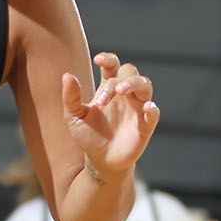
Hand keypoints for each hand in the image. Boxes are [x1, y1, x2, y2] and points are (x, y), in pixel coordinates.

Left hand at [61, 53, 158, 181]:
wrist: (100, 161)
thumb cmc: (88, 136)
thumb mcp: (74, 117)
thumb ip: (70, 97)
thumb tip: (67, 75)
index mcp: (109, 89)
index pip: (113, 65)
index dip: (108, 59)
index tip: (98, 60)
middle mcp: (125, 95)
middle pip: (130, 72)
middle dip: (118, 79)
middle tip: (104, 98)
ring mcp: (137, 108)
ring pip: (145, 85)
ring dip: (134, 84)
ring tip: (121, 91)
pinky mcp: (145, 125)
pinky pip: (154, 113)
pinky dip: (152, 109)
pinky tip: (147, 107)